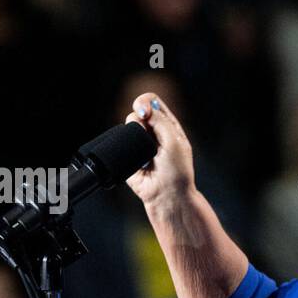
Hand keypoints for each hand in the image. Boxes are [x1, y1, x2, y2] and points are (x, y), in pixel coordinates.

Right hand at [124, 92, 196, 210]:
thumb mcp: (174, 141)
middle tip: (147, 135)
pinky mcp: (128, 154)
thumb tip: (143, 108)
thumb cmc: (177, 171)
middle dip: (140, 119)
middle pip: (138, 111)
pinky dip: (124, 145)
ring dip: (133, 132)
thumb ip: (160, 121)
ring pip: (128, 124)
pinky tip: (136, 157)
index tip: (144, 112)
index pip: (152, 103)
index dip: (145, 102)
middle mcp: (154, 132)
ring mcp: (140, 142)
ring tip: (145, 151)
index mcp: (168, 126)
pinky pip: (120, 141)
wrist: (166, 196)